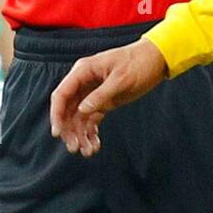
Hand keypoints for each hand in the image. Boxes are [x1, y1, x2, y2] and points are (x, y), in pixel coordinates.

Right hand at [50, 36, 166, 156]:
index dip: (57, 114)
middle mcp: (84, 82)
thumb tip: (82, 110)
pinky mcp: (102, 102)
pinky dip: (90, 133)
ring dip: (80, 135)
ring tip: (88, 151)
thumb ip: (101, 95)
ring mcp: (92, 93)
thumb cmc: (138, 63)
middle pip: (67, 109)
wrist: (155, 60)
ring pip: (78, 118)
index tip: (58, 133)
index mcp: (84, 71)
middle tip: (75, 148)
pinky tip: (95, 145)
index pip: (62, 94)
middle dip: (69, 130)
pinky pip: (90, 120)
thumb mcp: (121, 79)